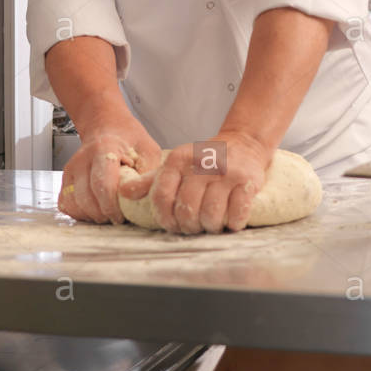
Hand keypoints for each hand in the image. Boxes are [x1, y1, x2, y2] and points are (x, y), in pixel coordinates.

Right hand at [58, 121, 160, 223]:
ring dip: (90, 215)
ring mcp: (72, 168)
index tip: (122, 216)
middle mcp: (83, 158)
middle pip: (86, 198)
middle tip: (116, 218)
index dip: (111, 207)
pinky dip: (79, 212)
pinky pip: (65, 203)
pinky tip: (95, 210)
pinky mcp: (66, 177)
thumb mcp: (148, 150)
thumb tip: (147, 199)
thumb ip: (147, 174)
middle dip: (102, 214)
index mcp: (104, 149)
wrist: (107, 125)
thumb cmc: (129, 138)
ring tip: (107, 213)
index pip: (102, 184)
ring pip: (73, 202)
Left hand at [148, 132, 272, 233]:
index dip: (164, 218)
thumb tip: (122, 193)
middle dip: (189, 226)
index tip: (172, 225)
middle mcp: (201, 164)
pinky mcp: (247, 180)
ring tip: (211, 224)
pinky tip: (231, 220)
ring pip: (211, 215)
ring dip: (210, 227)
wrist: (242, 144)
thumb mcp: (176, 166)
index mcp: (179, 160)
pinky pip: (237, 213)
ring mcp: (226, 172)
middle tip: (194, 227)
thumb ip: (150, 181)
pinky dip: (233, 223)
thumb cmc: (204, 161)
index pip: (161, 197)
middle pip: (186, 210)